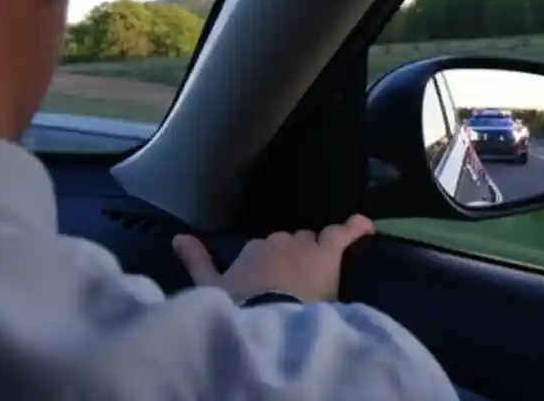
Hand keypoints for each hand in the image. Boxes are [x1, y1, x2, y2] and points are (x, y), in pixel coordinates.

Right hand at [172, 214, 374, 302]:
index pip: (267, 253)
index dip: (270, 269)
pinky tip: (366, 225)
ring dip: (314, 256)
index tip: (269, 284)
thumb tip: (177, 238)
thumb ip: (196, 261)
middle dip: (292, 261)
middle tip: (291, 286)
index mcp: (253, 249)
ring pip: (313, 244)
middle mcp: (279, 241)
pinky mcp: (327, 254)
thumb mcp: (210, 289)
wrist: (266, 318)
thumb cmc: (236, 307)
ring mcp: (305, 246)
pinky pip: (344, 234)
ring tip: (316, 276)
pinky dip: (356, 228)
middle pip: (291, 247)